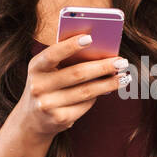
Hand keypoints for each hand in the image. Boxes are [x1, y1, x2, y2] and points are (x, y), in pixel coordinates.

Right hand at [12, 34, 130, 138]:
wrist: (33, 119)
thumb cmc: (48, 85)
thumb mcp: (48, 71)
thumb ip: (66, 60)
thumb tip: (100, 53)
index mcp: (35, 67)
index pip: (52, 54)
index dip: (70, 46)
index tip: (90, 38)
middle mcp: (38, 86)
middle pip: (77, 74)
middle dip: (102, 66)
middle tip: (122, 61)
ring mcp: (47, 105)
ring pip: (86, 91)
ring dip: (108, 83)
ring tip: (124, 77)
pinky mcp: (59, 119)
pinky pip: (85, 105)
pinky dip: (97, 96)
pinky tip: (107, 90)